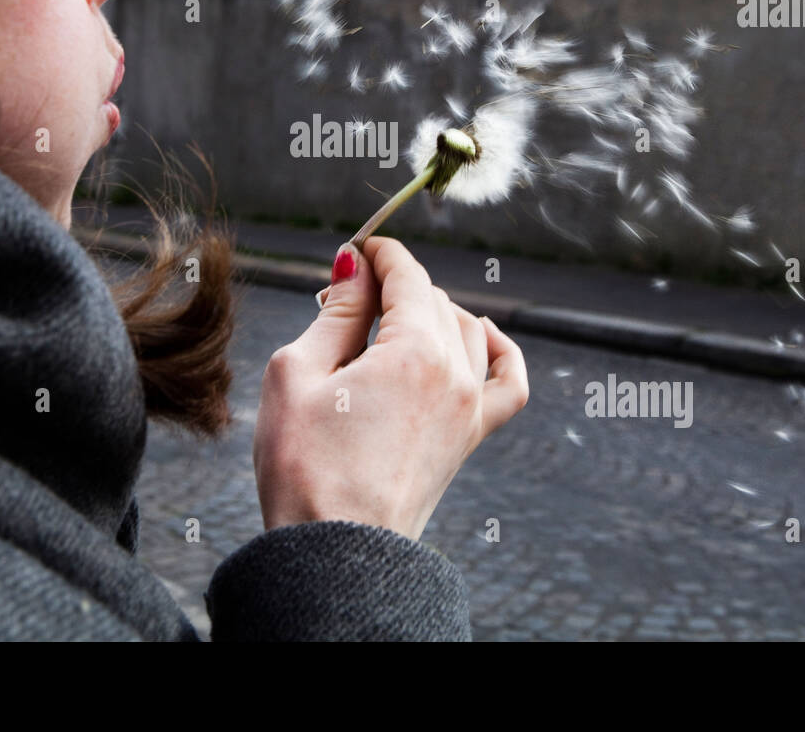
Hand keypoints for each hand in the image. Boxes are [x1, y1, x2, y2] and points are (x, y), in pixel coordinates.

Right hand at [252, 235, 528, 541]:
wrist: (335, 554)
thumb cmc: (304, 467)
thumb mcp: (297, 372)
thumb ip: (336, 311)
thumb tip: (355, 264)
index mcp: (414, 350)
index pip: (406, 275)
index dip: (378, 253)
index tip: (354, 249)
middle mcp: (454, 374)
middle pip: (432, 299)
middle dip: (391, 287)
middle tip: (342, 299)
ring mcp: (469, 408)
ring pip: (465, 329)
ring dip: (428, 313)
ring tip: (381, 324)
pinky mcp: (470, 438)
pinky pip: (507, 381)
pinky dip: (500, 350)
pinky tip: (480, 336)